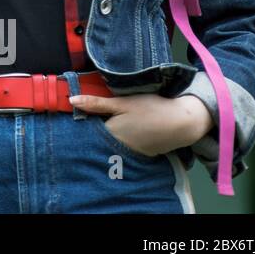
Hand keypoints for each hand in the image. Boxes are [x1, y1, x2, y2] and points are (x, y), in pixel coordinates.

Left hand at [68, 92, 213, 156]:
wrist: (183, 122)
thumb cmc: (151, 108)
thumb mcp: (123, 102)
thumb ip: (96, 103)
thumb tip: (71, 100)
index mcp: (112, 135)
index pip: (89, 130)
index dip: (84, 119)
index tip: (78, 110)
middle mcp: (120, 148)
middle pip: (101, 137)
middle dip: (97, 126)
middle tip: (96, 111)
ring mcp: (133, 153)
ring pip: (114, 142)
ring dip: (111, 132)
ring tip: (114, 118)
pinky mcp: (144, 153)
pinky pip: (127, 146)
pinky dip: (125, 137)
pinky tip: (129, 127)